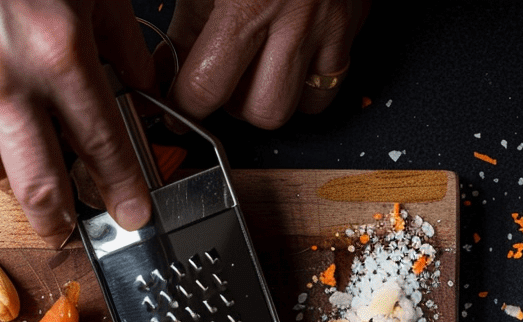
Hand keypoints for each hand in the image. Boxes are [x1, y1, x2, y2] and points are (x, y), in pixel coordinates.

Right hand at [0, 0, 154, 243]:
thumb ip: (117, 38)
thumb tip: (140, 82)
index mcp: (56, 52)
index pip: (102, 145)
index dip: (122, 188)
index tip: (131, 213)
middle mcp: (1, 80)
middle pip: (37, 185)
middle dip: (58, 218)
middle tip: (65, 226)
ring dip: (0, 169)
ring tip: (11, 156)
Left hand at [166, 0, 368, 128]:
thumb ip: (189, 20)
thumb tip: (170, 68)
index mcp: (247, 5)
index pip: (205, 88)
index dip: (181, 106)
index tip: (171, 107)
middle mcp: (293, 22)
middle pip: (260, 111)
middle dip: (232, 107)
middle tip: (217, 84)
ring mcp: (329, 28)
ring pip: (298, 108)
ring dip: (270, 101)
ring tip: (253, 75)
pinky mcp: (352, 27)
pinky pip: (331, 86)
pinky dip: (307, 88)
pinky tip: (288, 66)